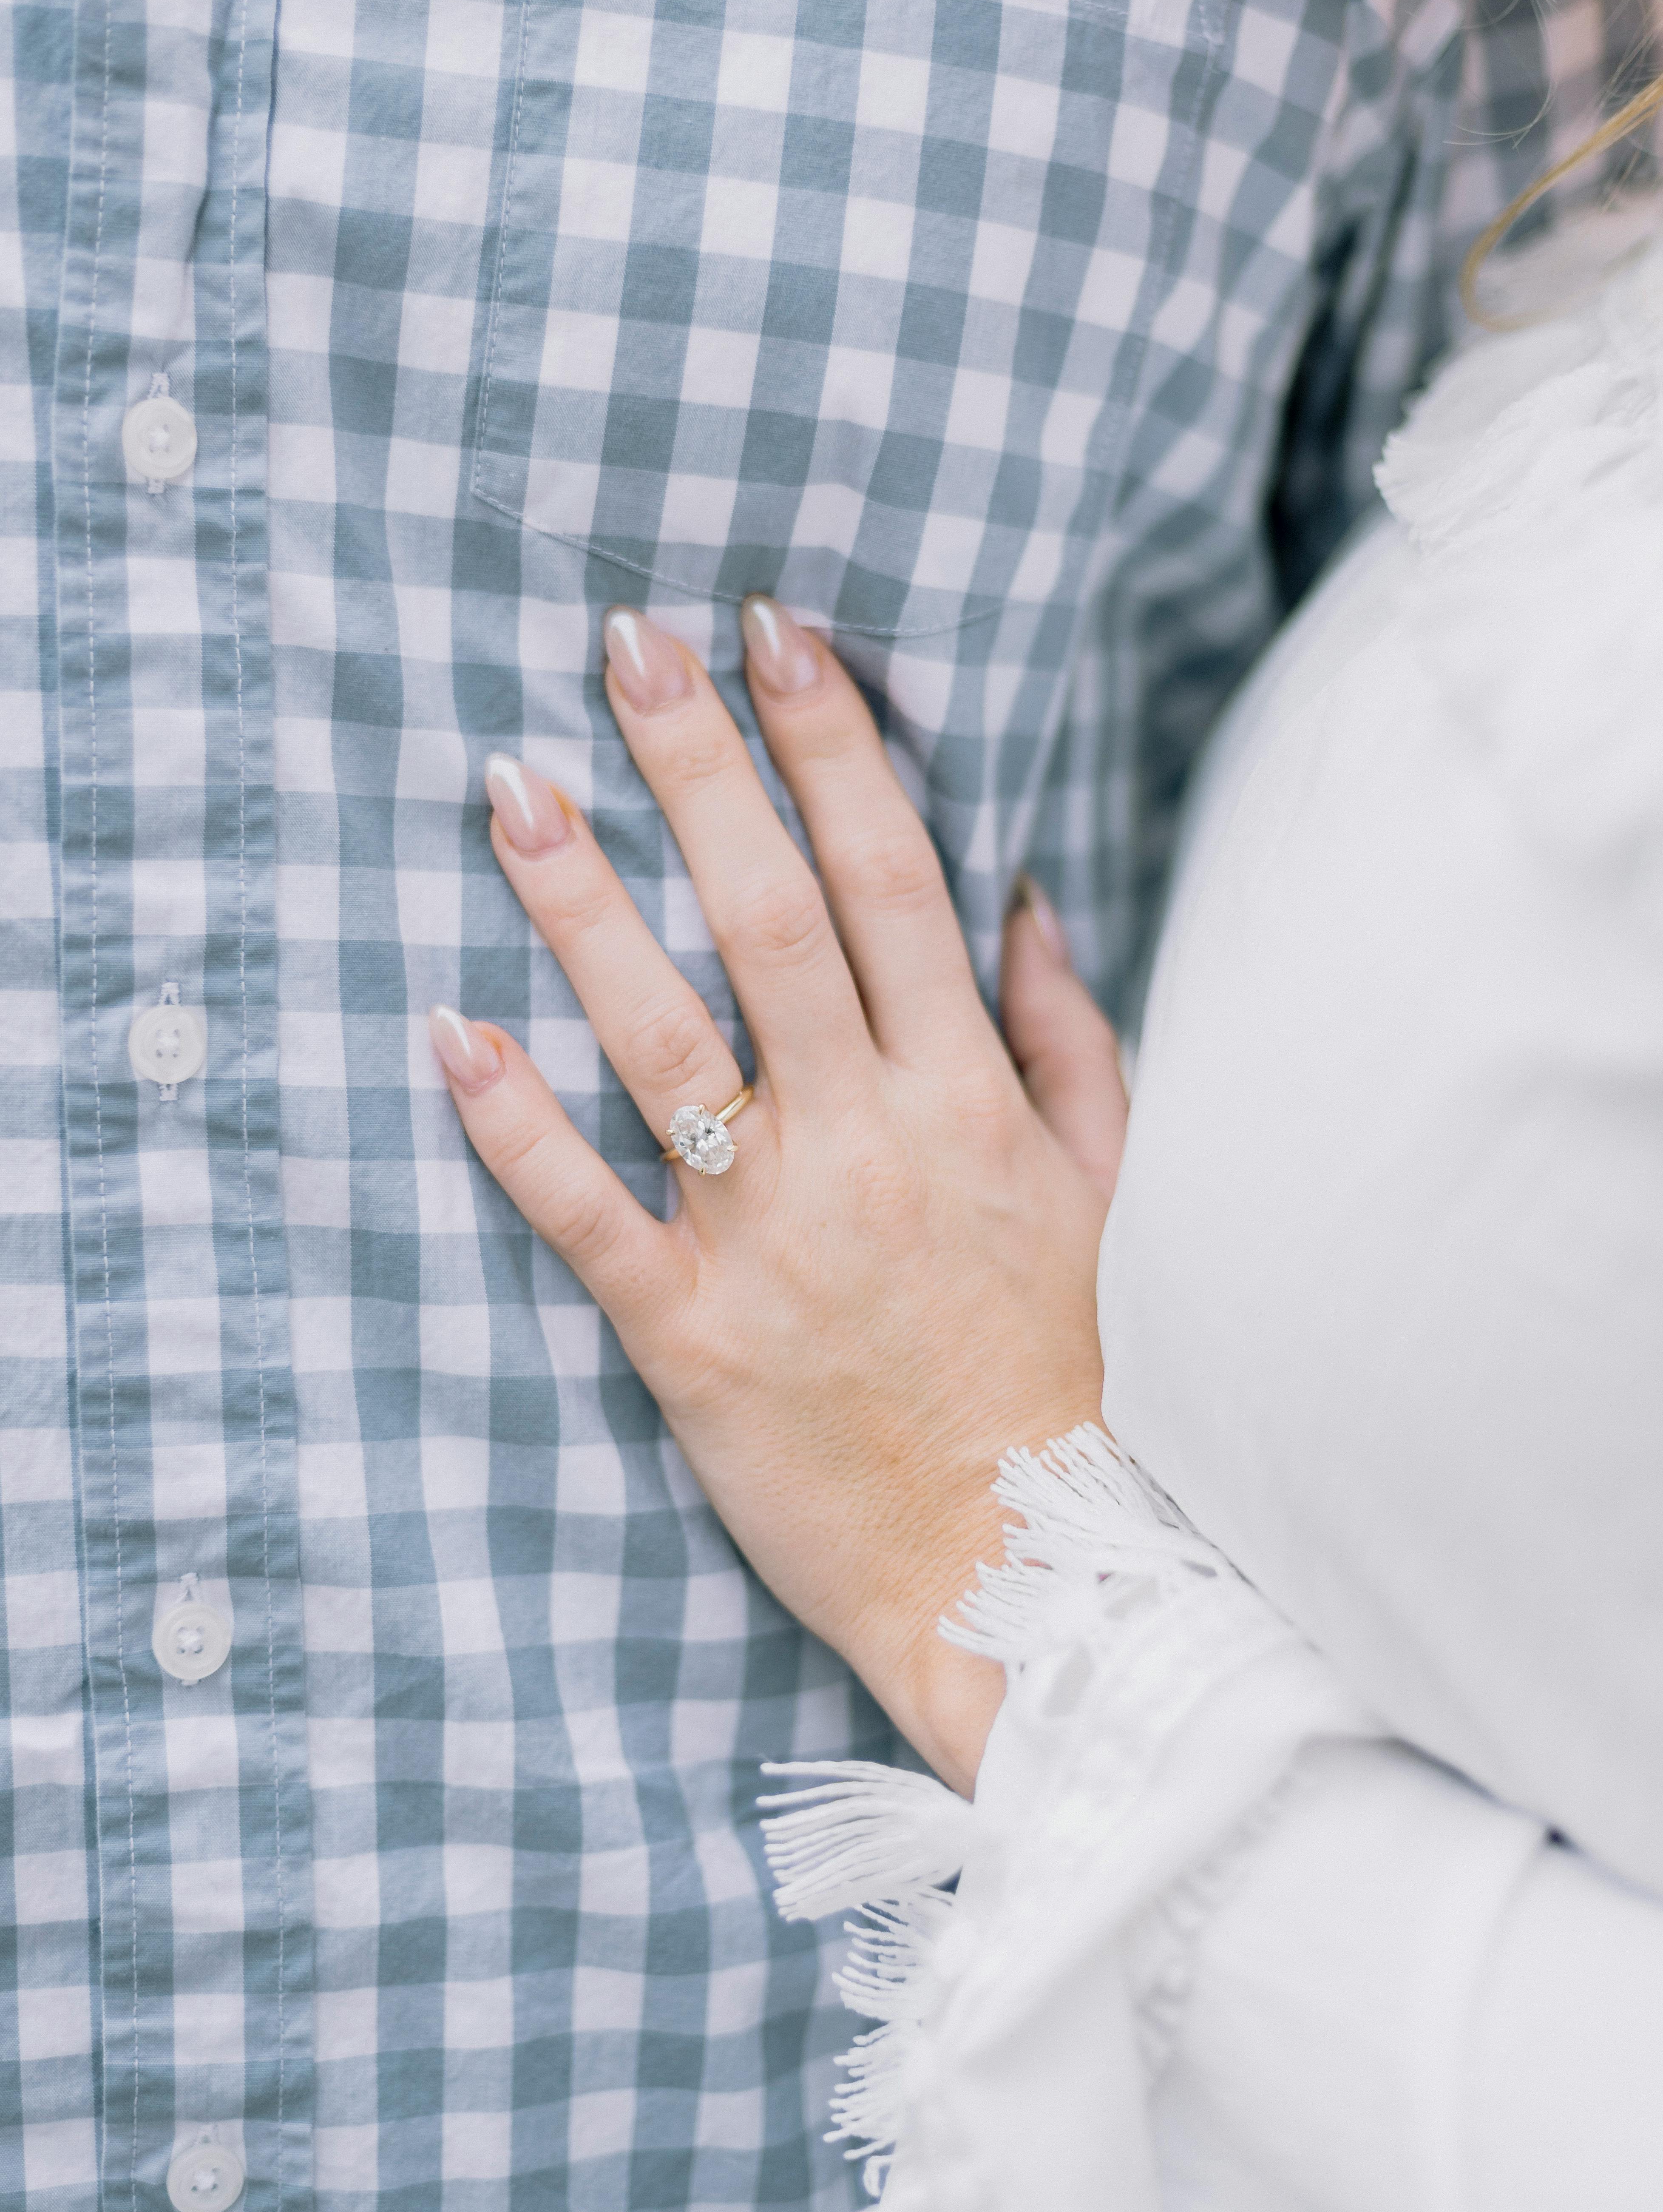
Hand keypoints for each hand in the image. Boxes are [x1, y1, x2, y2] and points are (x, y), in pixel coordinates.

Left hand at [430, 599, 1110, 1793]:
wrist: (1030, 1574)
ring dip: (580, 905)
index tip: (773, 637)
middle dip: (697, 769)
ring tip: (509, 785)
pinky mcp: (690, 1336)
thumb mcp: (1109, 1194)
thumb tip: (1019, 899)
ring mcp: (771, 1237)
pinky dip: (511, 1122)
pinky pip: (585, 1213)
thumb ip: (1069, 1041)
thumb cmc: (1072, 1371)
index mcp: (969, 1102)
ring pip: (661, 1040)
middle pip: (769, 921)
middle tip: (623, 644)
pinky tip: (446, 1030)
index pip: (892, 882)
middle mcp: (867, 1145)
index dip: (831, 746)